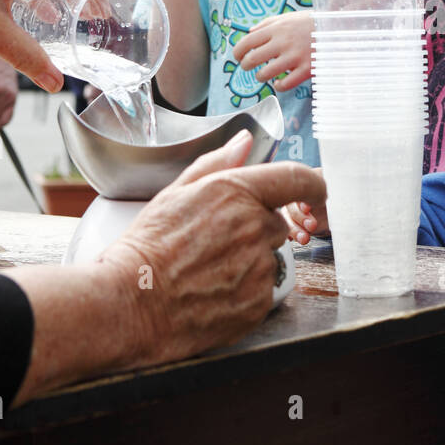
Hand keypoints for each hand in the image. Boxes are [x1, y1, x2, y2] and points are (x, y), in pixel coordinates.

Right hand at [99, 129, 325, 365]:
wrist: (129, 303)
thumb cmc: (147, 247)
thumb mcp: (176, 192)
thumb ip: (217, 163)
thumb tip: (245, 141)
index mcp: (237, 193)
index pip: (297, 179)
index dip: (313, 184)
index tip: (315, 191)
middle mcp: (255, 228)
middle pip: (276, 224)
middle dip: (254, 230)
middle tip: (214, 243)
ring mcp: (260, 268)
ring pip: (269, 258)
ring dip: (249, 262)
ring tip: (208, 270)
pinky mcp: (259, 303)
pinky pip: (263, 290)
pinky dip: (244, 291)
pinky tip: (212, 290)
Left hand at [233, 11, 314, 91]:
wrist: (338, 28)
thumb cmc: (311, 23)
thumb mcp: (288, 17)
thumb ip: (267, 23)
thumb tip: (249, 32)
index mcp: (277, 28)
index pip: (247, 42)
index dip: (237, 52)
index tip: (238, 56)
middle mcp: (283, 42)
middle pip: (252, 59)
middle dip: (245, 66)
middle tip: (248, 67)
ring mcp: (295, 57)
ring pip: (265, 74)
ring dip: (260, 77)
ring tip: (264, 76)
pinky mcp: (306, 69)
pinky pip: (285, 84)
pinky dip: (278, 86)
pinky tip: (279, 82)